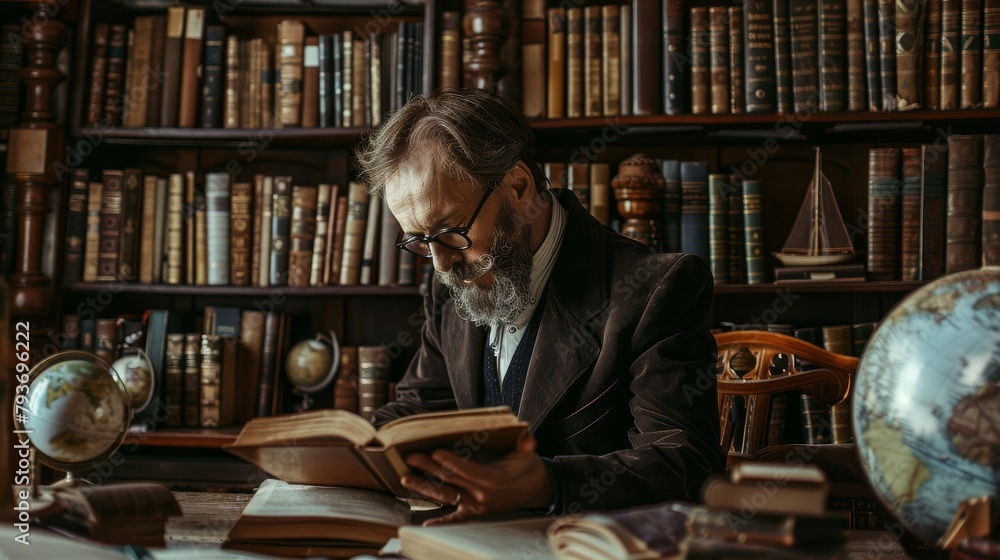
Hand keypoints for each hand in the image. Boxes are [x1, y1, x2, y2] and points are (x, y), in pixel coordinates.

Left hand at [399, 433, 553, 524]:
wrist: (537, 490)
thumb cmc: (528, 468)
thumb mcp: (528, 454)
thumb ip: (525, 445)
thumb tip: (528, 438)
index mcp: (492, 480)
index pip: (465, 469)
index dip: (449, 460)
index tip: (433, 450)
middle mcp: (481, 496)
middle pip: (450, 480)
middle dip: (428, 468)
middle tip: (410, 457)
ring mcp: (476, 506)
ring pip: (446, 496)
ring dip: (424, 488)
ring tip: (405, 479)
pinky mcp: (475, 513)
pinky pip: (456, 520)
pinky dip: (442, 523)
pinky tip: (426, 524)